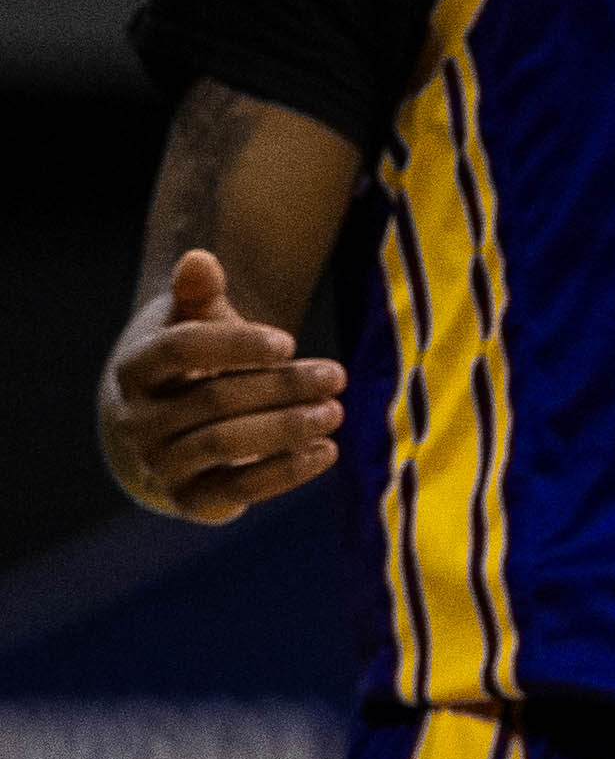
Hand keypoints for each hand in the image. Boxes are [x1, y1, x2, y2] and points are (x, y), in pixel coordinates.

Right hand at [103, 249, 342, 522]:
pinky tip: (328, 451)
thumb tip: (199, 259)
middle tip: (336, 376)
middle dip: (282, 387)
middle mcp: (136, 421)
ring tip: (336, 411)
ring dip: (286, 428)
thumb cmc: (195, 361)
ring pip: (225, 444)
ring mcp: (159, 463)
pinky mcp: (189, 499)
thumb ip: (199, 293)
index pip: (179, 348)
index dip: (236, 343)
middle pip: (214, 399)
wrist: (173, 422)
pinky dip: (285, 472)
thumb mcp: (196, 320)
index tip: (290, 340)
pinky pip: (237, 489)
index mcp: (135, 368)